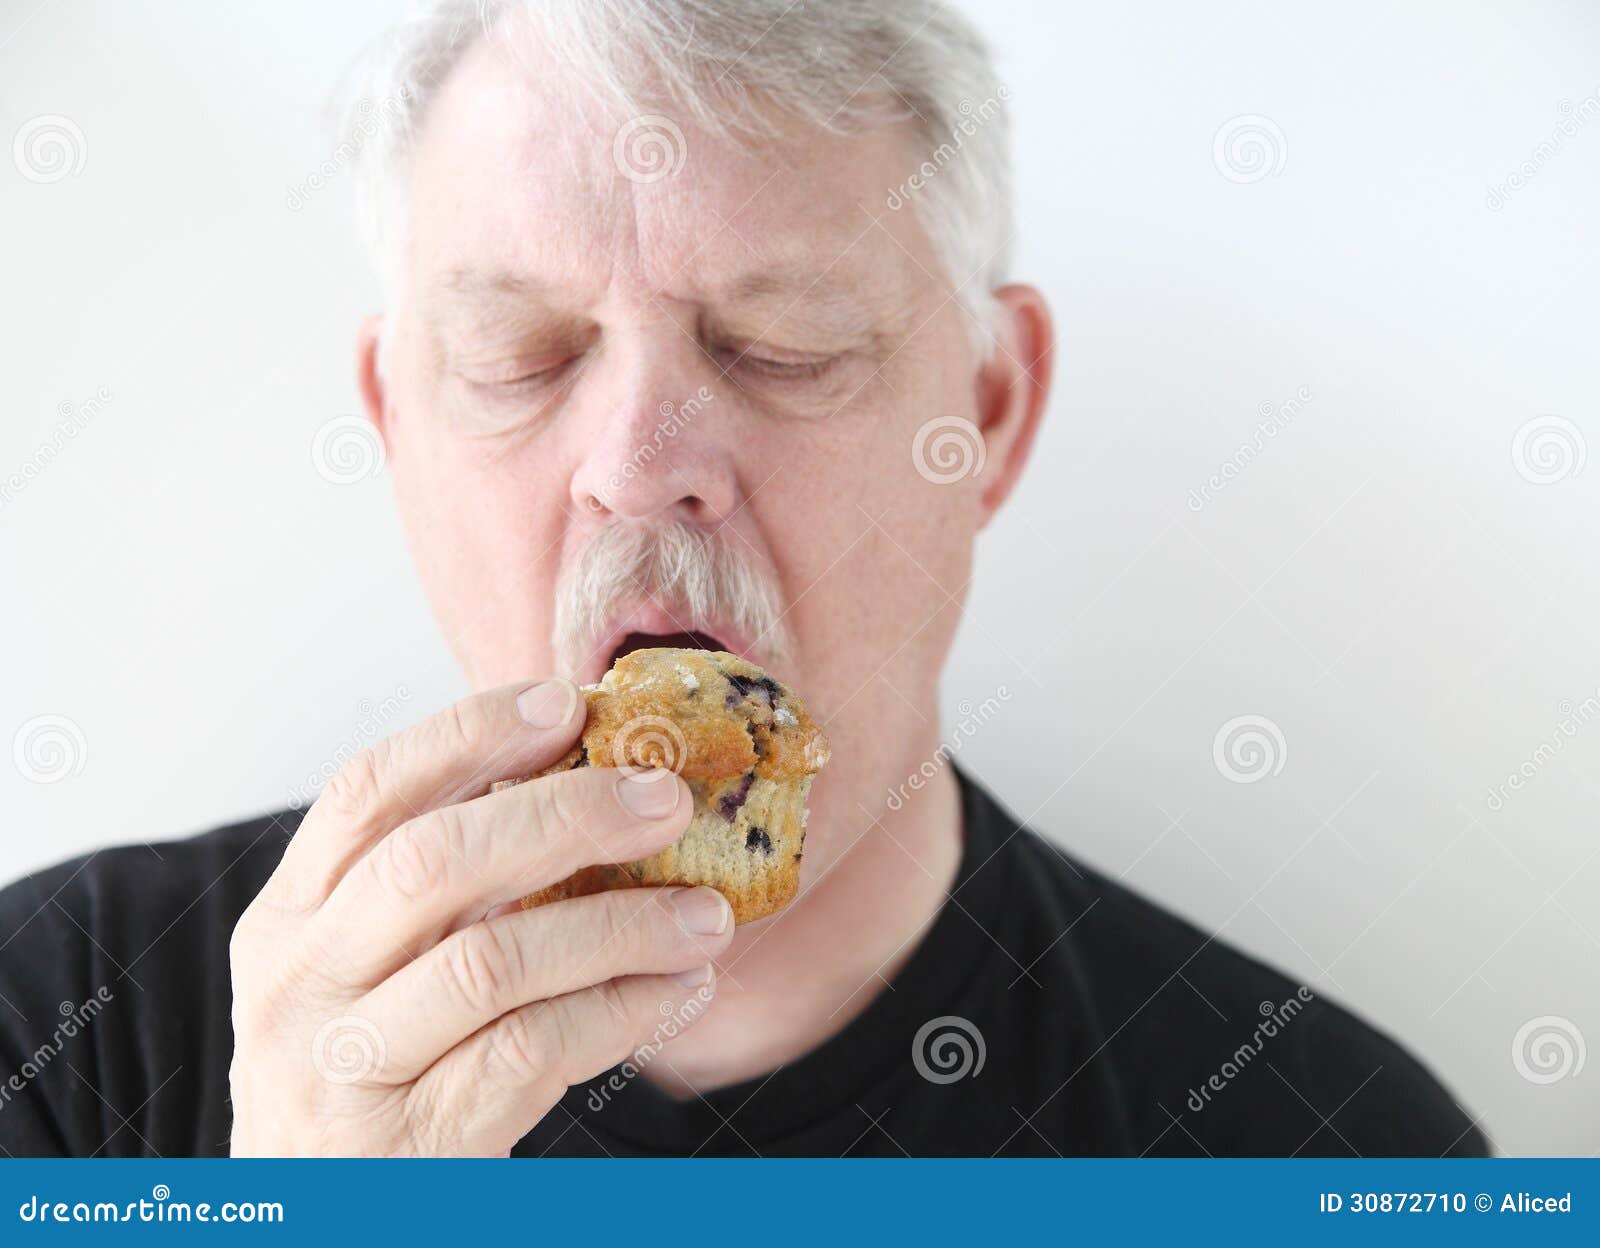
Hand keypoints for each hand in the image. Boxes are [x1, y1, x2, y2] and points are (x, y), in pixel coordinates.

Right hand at [227, 678, 731, 1155]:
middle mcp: (298, 982)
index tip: (567, 702)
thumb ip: (447, 883)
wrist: (321, 1222)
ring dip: (619, 923)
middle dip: (564, 816)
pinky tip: (679, 991)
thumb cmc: (372, 1068)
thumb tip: (589, 774)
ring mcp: (343, 1066)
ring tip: (705, 913)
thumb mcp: (373, 965)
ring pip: (492, 961)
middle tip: (667, 799)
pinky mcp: (409, 1143)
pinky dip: (620, 1010)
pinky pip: (533, 1052)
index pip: (368, 790)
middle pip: (433, 863)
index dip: (468, 734)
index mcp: (290, 914)